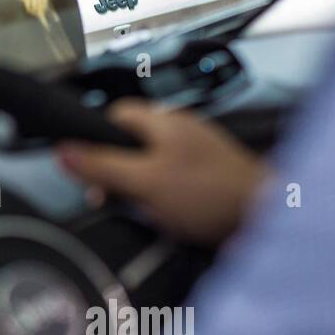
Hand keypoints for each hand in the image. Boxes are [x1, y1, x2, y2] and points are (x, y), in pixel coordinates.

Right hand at [55, 99, 269, 245]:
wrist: (269, 219)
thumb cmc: (214, 195)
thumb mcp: (144, 182)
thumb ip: (102, 166)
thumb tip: (64, 151)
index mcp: (164, 121)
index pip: (114, 114)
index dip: (95, 139)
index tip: (86, 166)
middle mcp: (182, 130)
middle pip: (130, 143)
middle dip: (117, 172)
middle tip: (113, 197)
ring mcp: (198, 152)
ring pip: (151, 165)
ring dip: (141, 190)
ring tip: (147, 210)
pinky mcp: (210, 176)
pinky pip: (173, 183)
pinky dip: (165, 201)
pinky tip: (171, 218)